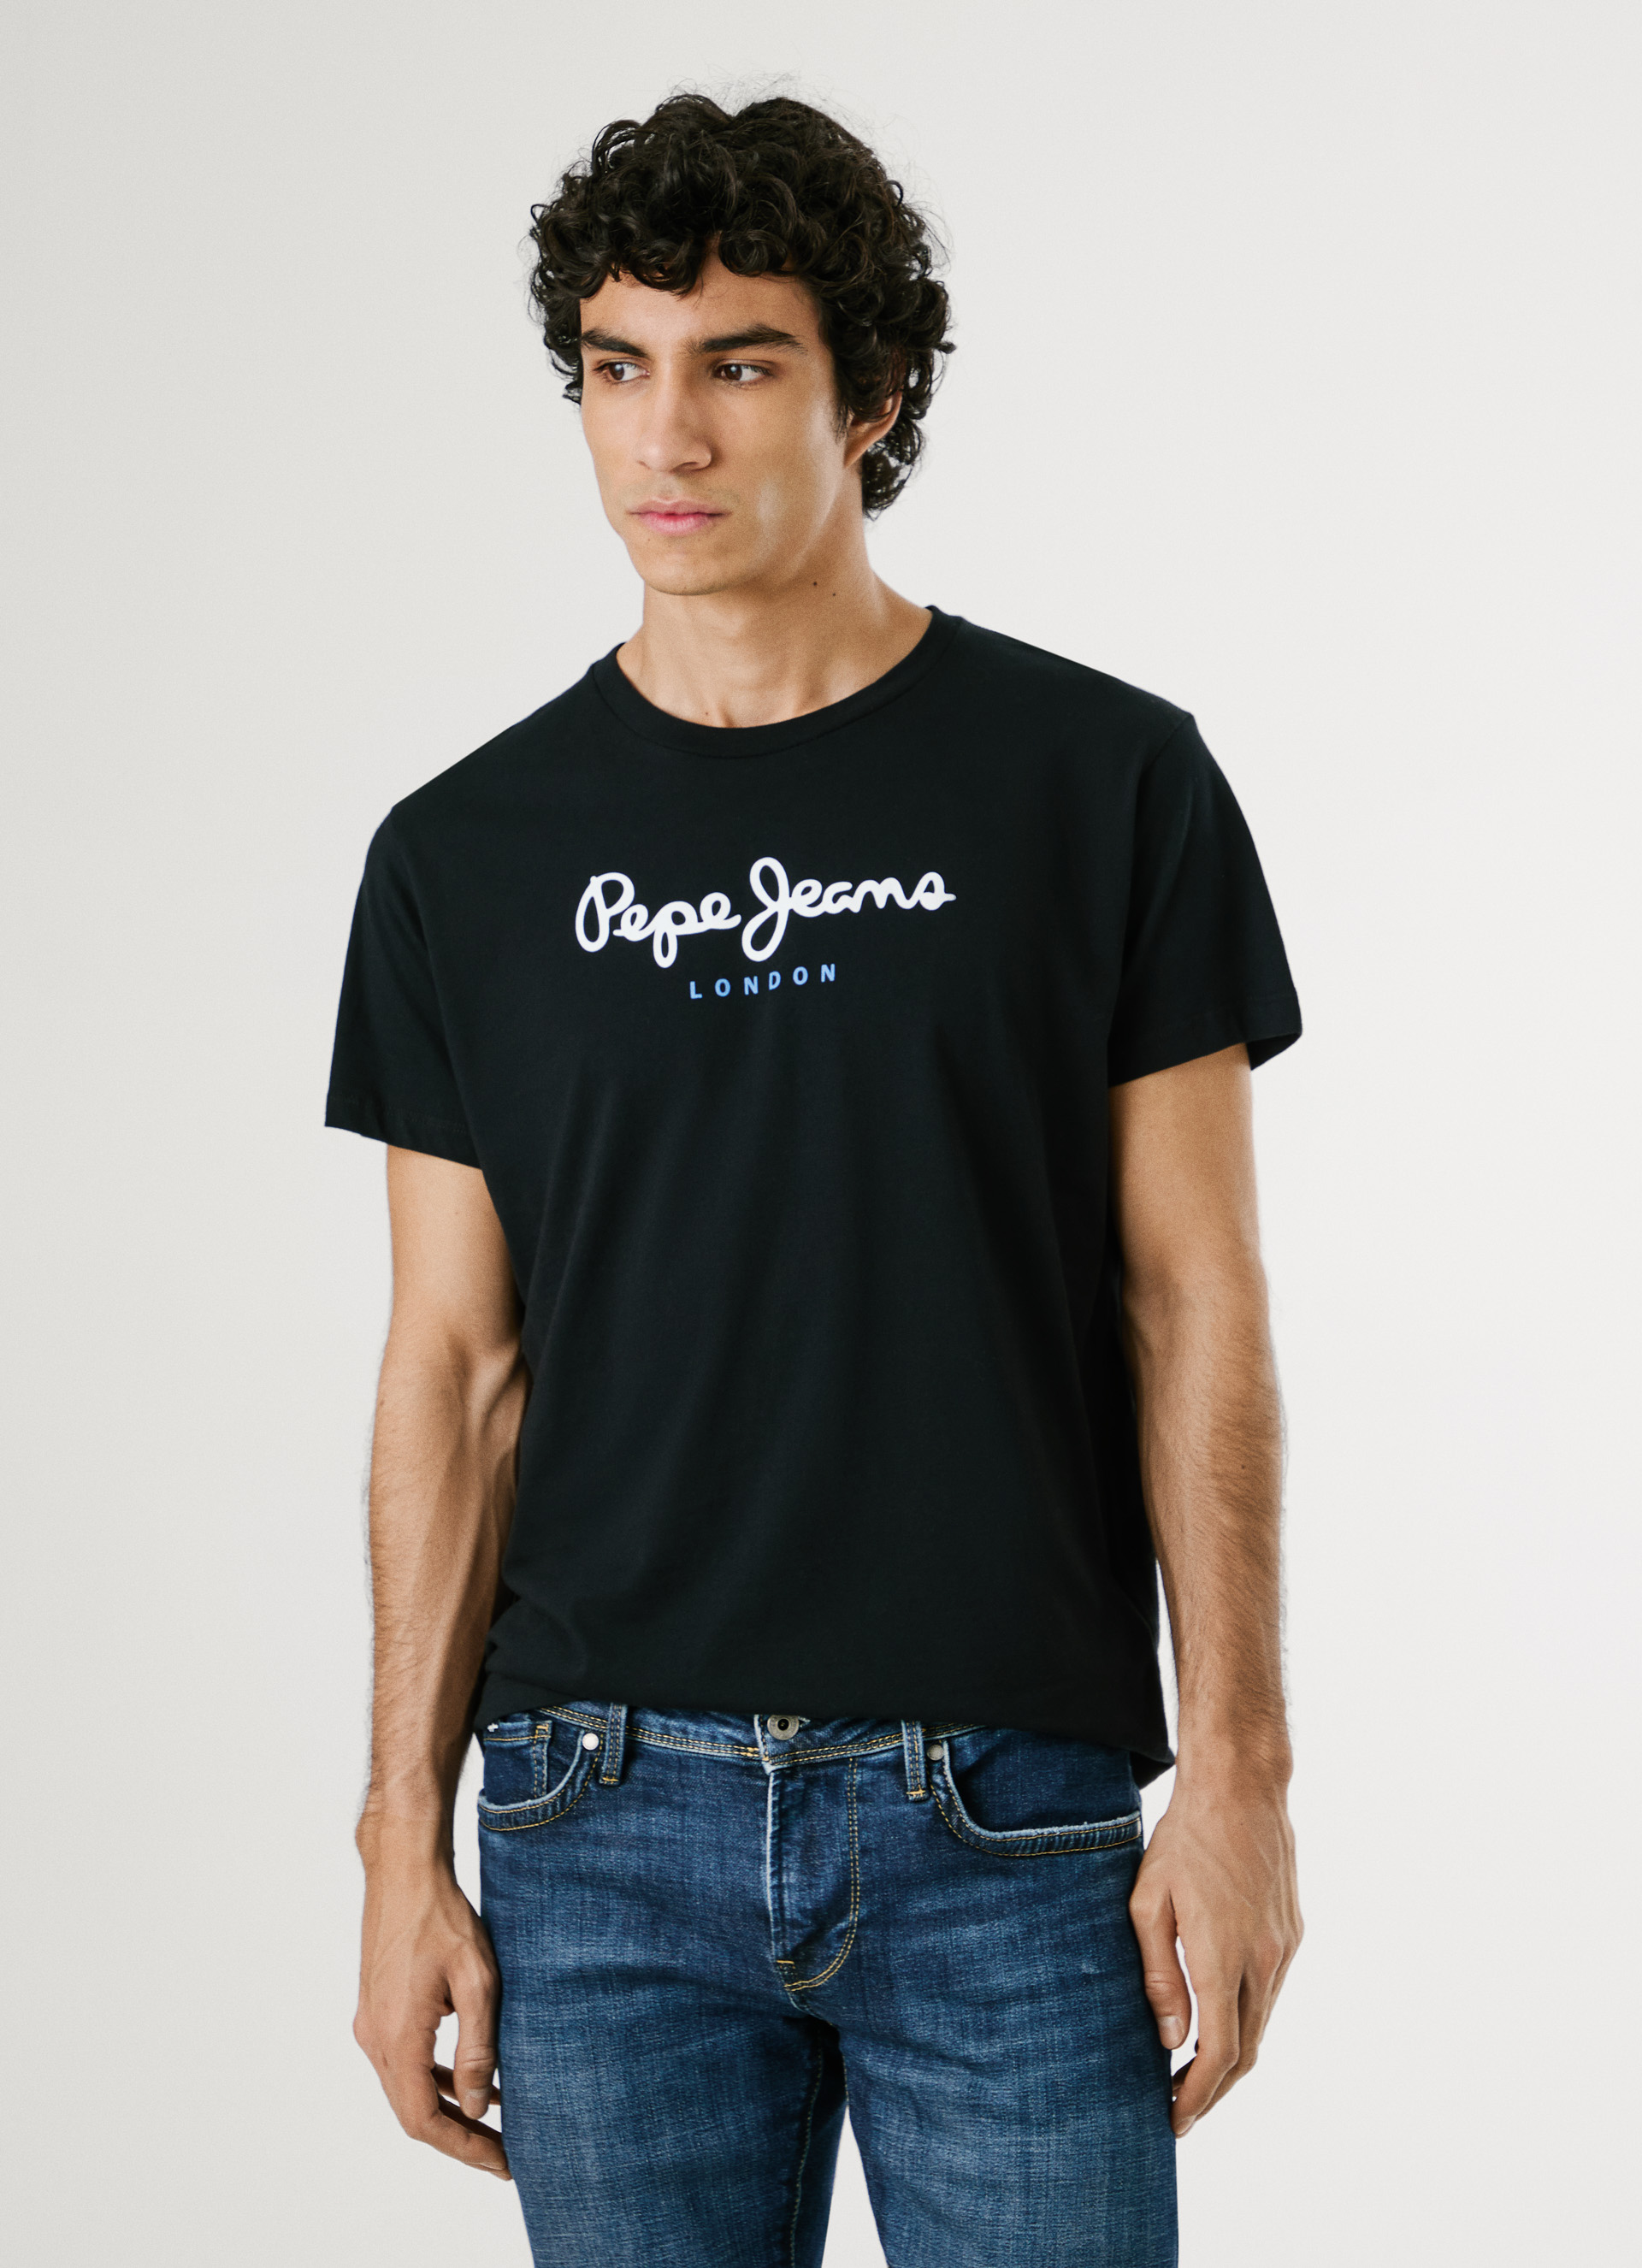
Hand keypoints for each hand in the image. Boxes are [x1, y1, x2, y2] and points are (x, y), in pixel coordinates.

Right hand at [353, 1824, 510, 2178]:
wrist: (403, 1870)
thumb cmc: (443, 1917)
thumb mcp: (476, 1980)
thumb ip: (477, 2047)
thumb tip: (478, 2106)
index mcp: (397, 2038)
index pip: (424, 2121)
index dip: (463, 2148)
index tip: (501, 2162)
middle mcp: (375, 2039)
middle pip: (413, 2112)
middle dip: (460, 2137)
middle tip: (504, 2155)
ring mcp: (372, 2023)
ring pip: (407, 2088)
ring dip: (448, 2109)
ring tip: (496, 2122)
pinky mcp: (377, 2008)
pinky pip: (405, 2061)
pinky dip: (436, 2078)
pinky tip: (471, 2077)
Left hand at [1128, 1762, 1301, 2137]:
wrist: (1241, 1787)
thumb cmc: (1184, 1839)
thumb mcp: (1148, 1902)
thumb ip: (1158, 1975)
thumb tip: (1171, 2039)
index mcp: (1223, 1956)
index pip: (1218, 2051)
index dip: (1198, 2096)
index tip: (1175, 2120)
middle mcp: (1263, 1960)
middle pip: (1246, 2051)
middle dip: (1214, 2090)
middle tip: (1179, 2110)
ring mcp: (1284, 1947)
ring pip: (1262, 2024)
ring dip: (1231, 2057)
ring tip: (1191, 2073)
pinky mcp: (1292, 1932)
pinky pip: (1271, 1992)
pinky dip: (1247, 2019)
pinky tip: (1219, 2018)